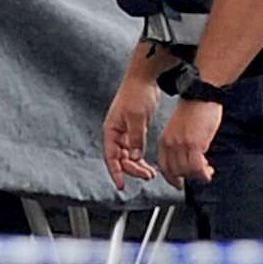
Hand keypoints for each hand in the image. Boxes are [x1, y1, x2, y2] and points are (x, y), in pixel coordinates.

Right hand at [103, 72, 159, 189]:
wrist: (145, 78)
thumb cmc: (137, 93)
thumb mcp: (137, 117)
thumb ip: (136, 138)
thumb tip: (136, 157)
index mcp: (111, 130)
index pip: (111, 157)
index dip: (115, 172)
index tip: (121, 185)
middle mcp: (116, 133)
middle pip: (121, 159)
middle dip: (133, 170)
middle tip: (147, 176)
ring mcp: (124, 132)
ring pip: (128, 156)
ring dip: (138, 166)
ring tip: (151, 173)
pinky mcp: (134, 130)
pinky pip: (135, 150)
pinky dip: (141, 158)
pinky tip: (149, 164)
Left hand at [159, 100, 222, 188]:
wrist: (201, 93)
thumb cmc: (195, 107)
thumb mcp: (180, 127)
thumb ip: (180, 142)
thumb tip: (187, 158)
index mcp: (165, 139)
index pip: (164, 165)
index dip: (171, 177)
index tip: (177, 183)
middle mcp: (171, 143)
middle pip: (175, 171)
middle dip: (188, 177)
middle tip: (200, 176)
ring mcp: (182, 145)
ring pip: (187, 171)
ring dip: (198, 175)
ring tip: (207, 172)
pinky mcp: (194, 144)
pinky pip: (197, 167)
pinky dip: (203, 173)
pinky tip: (209, 172)